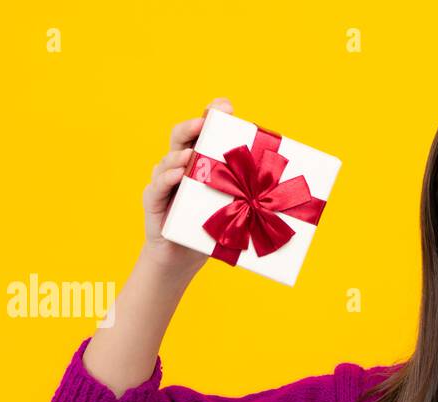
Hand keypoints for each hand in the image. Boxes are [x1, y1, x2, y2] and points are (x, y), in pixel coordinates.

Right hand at [141, 97, 234, 274]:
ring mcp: (164, 183)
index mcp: (199, 163)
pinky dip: (166, 179)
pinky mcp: (153, 202)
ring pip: (167, 160)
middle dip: (193, 126)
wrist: (183, 259)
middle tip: (205, 122)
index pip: (202, 132)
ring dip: (179, 154)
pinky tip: (177, 175)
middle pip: (181, 137)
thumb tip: (283, 190)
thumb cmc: (212, 230)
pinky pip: (156, 187)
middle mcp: (179, 166)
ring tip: (190, 154)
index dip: (210, 115)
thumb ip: (248, 195)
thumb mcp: (234, 209)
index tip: (225, 106)